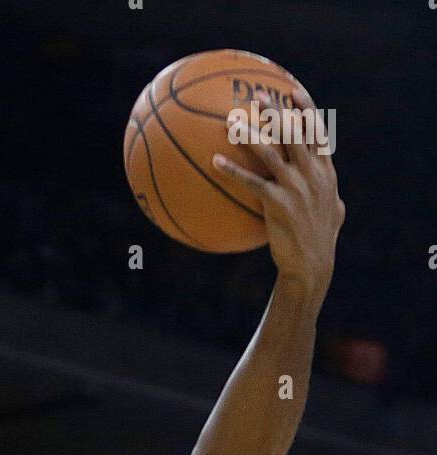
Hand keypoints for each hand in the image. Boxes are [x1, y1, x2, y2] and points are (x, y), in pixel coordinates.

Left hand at [213, 96, 343, 302]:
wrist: (312, 265)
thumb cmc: (320, 241)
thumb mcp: (334, 213)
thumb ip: (332, 197)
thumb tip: (337, 198)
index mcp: (325, 171)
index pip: (317, 131)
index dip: (306, 108)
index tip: (293, 91)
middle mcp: (312, 173)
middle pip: (293, 132)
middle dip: (275, 112)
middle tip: (257, 95)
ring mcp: (296, 187)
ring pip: (270, 151)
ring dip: (249, 133)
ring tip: (231, 121)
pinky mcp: (279, 203)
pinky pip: (251, 182)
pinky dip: (233, 170)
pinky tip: (215, 161)